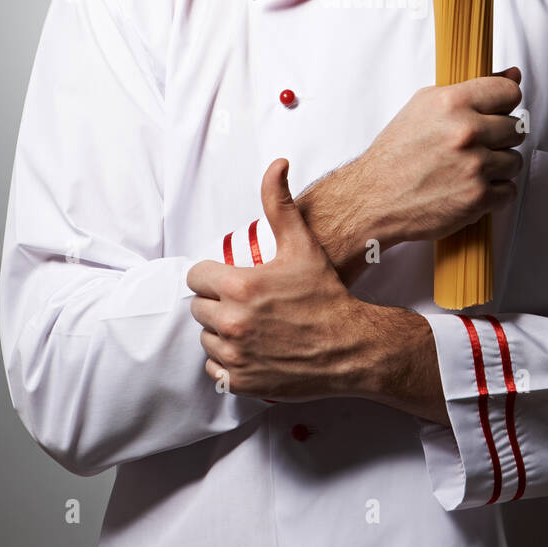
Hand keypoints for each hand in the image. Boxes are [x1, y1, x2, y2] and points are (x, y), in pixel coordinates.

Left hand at [187, 157, 370, 400]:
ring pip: (207, 338)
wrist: (351, 346)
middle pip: (199, 308)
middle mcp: (232, 322)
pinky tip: (252, 349)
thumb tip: (276, 165)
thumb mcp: (302, 244)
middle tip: (247, 302)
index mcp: (239, 286)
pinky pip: (215, 369)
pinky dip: (228, 361)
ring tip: (251, 325)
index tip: (232, 279)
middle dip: (218, 303)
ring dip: (222, 332)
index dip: (214, 276)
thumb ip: (279, 203)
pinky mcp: (241, 381)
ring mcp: (236, 355)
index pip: (196, 278)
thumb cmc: (326, 295)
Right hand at [354, 66, 524, 249]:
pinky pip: (509, 191)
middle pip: (516, 128)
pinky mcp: (478, 198)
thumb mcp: (425, 105)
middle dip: (498, 138)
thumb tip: (513, 75)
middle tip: (473, 146)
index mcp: (452, 103)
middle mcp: (466, 132)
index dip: (504, 103)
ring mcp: (474, 166)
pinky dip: (493, 193)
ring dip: (496, 167)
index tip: (496, 112)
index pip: (509, 92)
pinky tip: (468, 188)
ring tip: (467, 169)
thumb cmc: (396, 153)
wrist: (373, 197)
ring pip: (514, 161)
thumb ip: (472, 89)